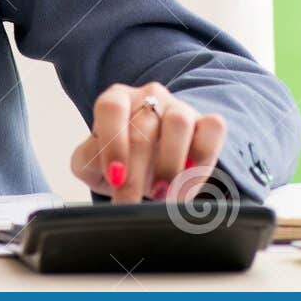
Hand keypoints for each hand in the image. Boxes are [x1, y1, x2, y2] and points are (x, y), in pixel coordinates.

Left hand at [70, 81, 225, 202]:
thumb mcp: (92, 163)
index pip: (111, 108)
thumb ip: (88, 161)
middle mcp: (149, 97)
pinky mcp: (207, 123)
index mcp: (116, 99)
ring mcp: (179, 107)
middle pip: (144, 126)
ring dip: (170, 164)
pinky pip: (213, 128)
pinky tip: (189, 179)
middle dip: (136, 173)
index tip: (115, 178)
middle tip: (131, 204)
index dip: (113, 143)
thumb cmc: (119, 162)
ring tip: (162, 195)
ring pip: (179, 123)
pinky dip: (203, 155)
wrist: (149, 167)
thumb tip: (108, 171)